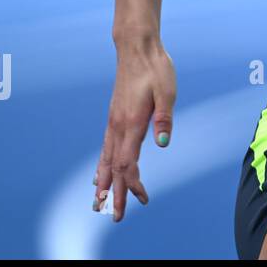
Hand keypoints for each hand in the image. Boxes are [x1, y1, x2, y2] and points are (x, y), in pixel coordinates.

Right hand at [94, 38, 175, 221]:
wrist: (137, 48)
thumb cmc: (156, 68)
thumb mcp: (168, 91)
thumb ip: (164, 118)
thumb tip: (163, 144)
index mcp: (131, 123)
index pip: (129, 163)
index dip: (133, 184)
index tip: (141, 200)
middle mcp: (118, 125)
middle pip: (114, 167)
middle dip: (115, 193)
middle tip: (115, 217)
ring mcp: (113, 121)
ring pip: (106, 159)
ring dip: (105, 182)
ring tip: (99, 203)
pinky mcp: (114, 117)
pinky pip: (106, 147)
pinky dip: (103, 165)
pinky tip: (100, 173)